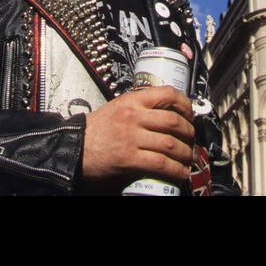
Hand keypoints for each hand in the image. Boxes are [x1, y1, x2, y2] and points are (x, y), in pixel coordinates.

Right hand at [80, 85, 194, 191]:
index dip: (185, 104)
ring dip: (185, 153)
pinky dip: (175, 169)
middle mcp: (133, 116)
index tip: (190, 113)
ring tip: (188, 158)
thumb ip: (139, 108)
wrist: (74, 147)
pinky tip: (180, 172)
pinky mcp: (129, 158)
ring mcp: (131, 137)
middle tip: (192, 139)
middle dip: (189, 132)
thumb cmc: (95, 130)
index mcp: (131, 101)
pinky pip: (160, 163)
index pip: (167, 94)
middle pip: (173, 121)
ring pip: (170, 144)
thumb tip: (164, 115)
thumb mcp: (117, 108)